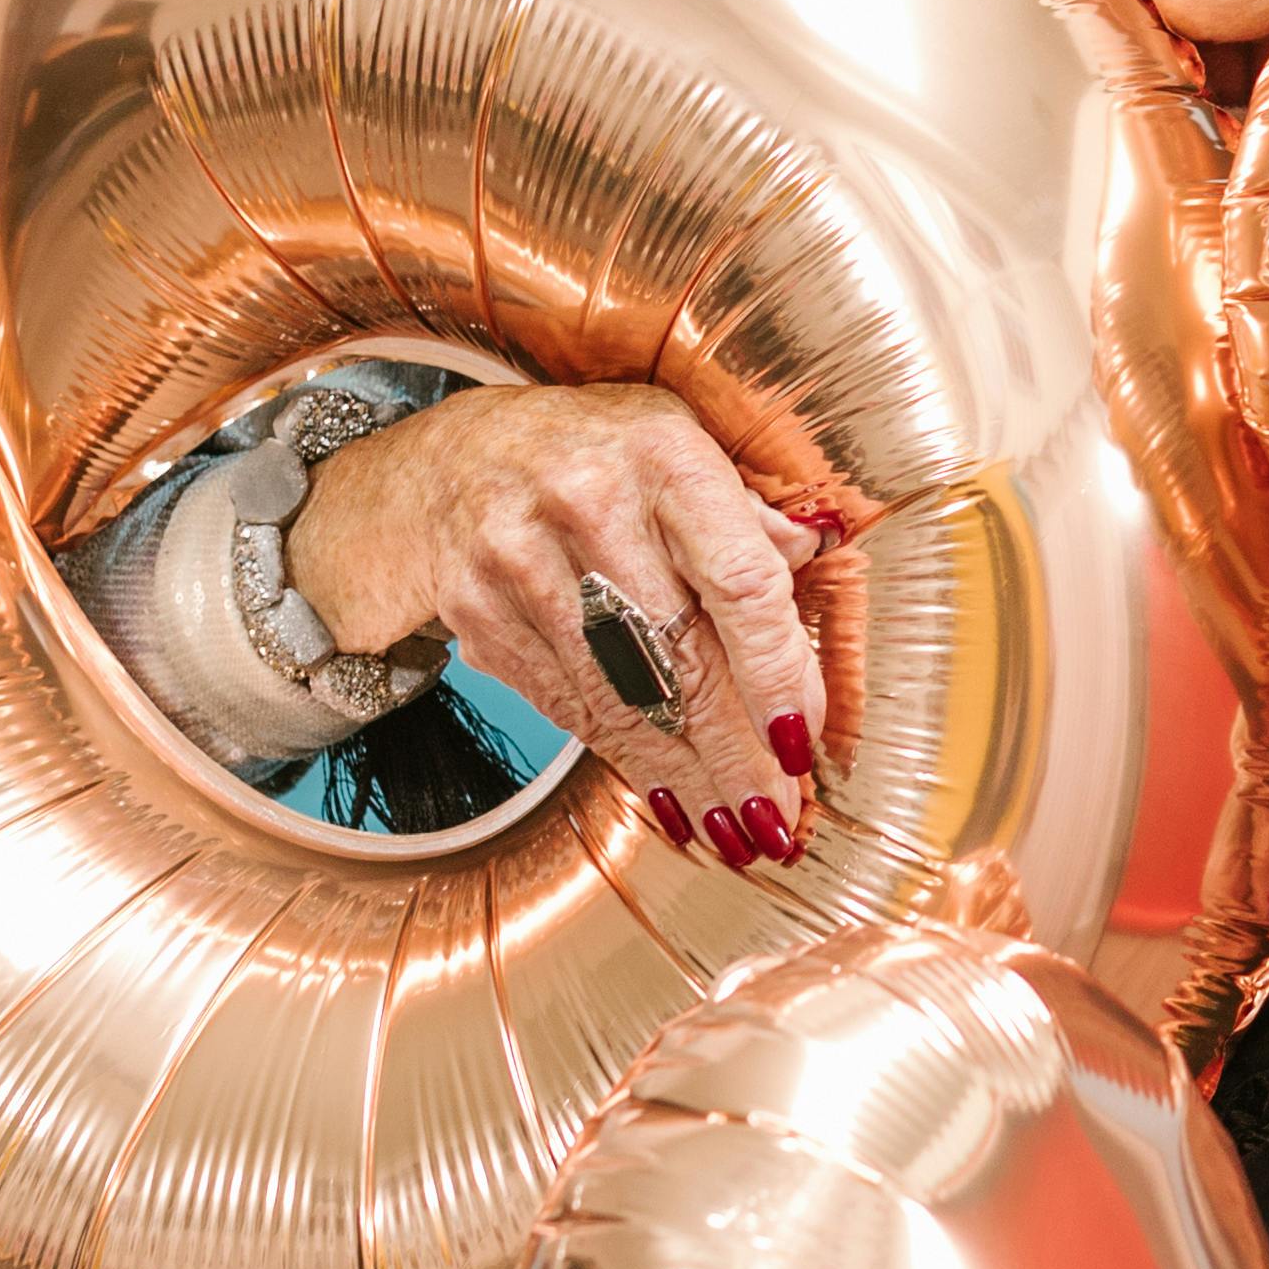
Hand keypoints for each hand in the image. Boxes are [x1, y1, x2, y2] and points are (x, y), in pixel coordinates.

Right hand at [286, 383, 838, 858]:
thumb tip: (814, 556)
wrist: (454, 460)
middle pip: (681, 659)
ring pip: (622, 699)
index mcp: (663, 456)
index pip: (740, 582)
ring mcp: (522, 561)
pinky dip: (623, 758)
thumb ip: (747, 509)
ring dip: (682, 775)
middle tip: (775, 818)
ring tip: (729, 825)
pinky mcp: (479, 613)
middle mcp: (589, 504)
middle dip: (735, 755)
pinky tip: (664, 794)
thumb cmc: (597, 456)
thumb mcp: (681, 444)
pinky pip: (567, 706)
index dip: (777, 674)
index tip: (803, 743)